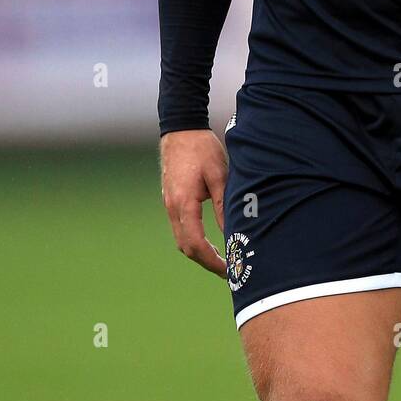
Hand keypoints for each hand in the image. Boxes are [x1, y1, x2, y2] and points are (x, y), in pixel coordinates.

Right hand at [160, 129, 228, 277]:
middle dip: (206, 262)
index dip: (212, 261)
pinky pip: (180, 228)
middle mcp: (172, 207)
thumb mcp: (219, 175)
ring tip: (221, 259)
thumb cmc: (202, 149)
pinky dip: (193, 240)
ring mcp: (169, 204)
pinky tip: (209, 242)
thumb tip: (231, 233)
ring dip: (199, 252)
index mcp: (184, 203)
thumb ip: (224, 206)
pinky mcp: (170, 200)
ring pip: (181, 239)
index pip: (196, 243)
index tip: (228, 269)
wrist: (181, 129)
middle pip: (186, 247)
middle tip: (228, 270)